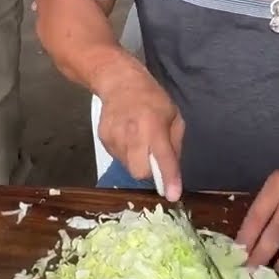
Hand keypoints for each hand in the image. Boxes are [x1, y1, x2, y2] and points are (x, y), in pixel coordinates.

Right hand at [97, 69, 185, 199]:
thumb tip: (172, 169)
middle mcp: (133, 134)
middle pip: (140, 172)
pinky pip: (118, 158)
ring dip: (137, 161)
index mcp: (154, 126)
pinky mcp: (103, 140)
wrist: (118, 82)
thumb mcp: (173, 115)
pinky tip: (127, 137)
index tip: (172, 195)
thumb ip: (174, 144)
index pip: (163, 158)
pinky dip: (126, 154)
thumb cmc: (151, 98)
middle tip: (153, 156)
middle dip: (150, 171)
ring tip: (139, 140)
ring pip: (128, 168)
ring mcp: (115, 138)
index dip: (169, 178)